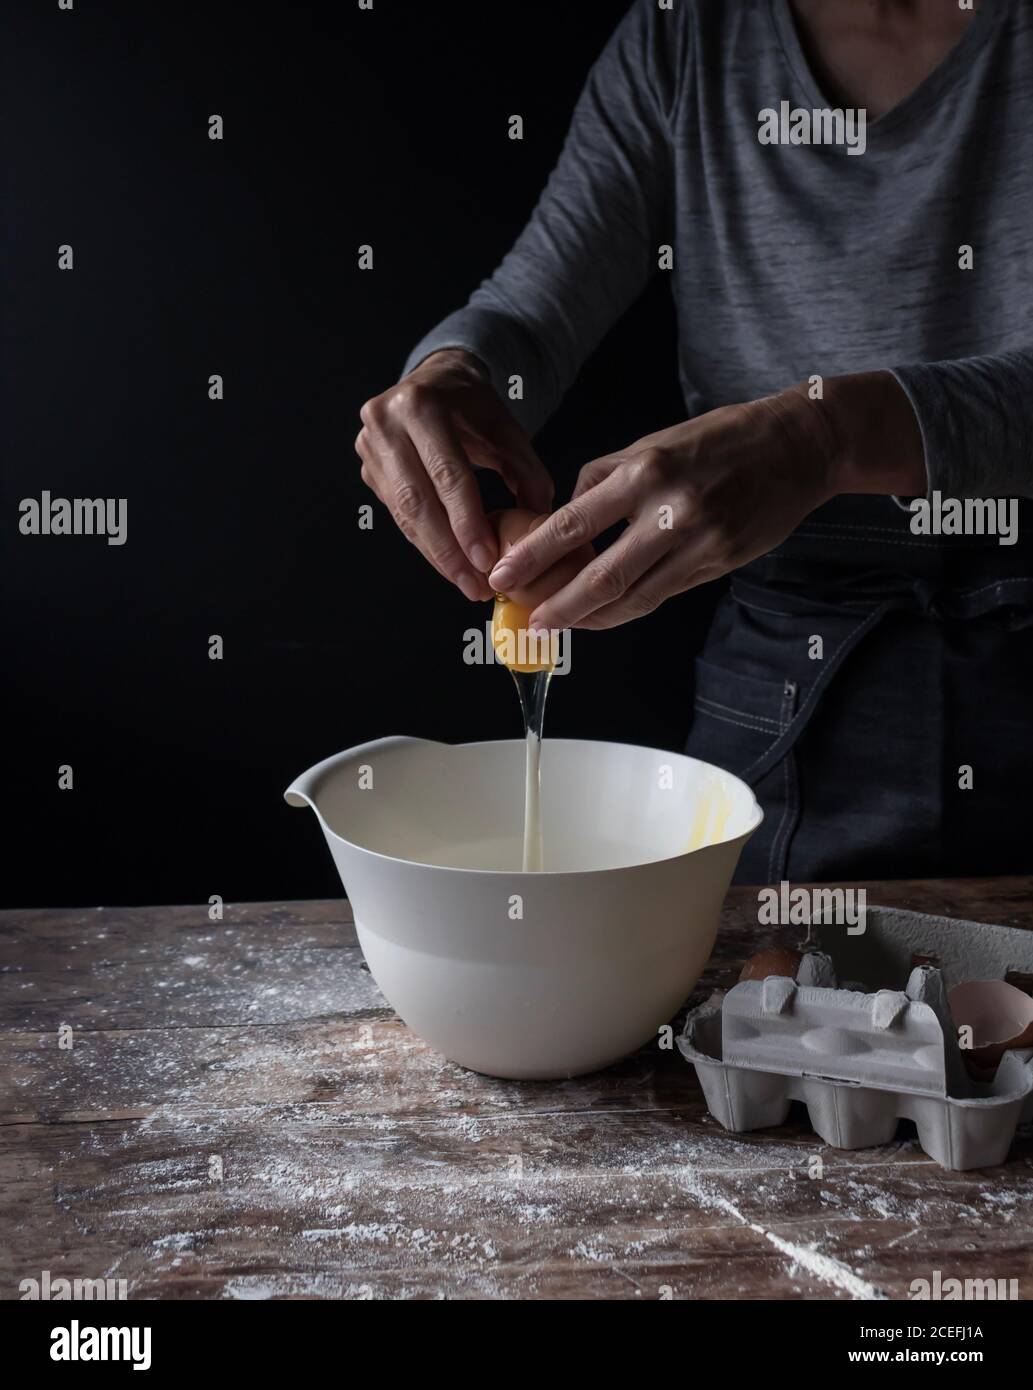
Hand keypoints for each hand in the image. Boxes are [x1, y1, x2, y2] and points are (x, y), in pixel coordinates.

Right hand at [356, 349, 553, 600]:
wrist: (435, 379)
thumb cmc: (472, 405)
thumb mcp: (506, 427)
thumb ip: (526, 470)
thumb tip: (541, 518)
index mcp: (421, 404)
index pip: (447, 474)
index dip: (467, 522)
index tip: (487, 561)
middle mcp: (385, 424)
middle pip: (417, 501)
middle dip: (448, 551)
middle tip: (475, 585)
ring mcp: (370, 448)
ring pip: (403, 515)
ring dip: (436, 555)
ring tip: (466, 583)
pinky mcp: (367, 469)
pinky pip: (397, 516)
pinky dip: (425, 543)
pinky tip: (448, 564)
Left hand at [486, 373, 925, 630]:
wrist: (799, 447)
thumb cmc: (723, 439)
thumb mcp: (657, 440)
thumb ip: (607, 475)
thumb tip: (568, 512)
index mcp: (645, 469)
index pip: (574, 521)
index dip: (534, 556)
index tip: (503, 574)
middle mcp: (670, 508)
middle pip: (600, 574)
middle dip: (558, 604)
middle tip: (528, 621)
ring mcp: (697, 541)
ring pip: (632, 596)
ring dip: (591, 617)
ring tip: (561, 625)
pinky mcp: (717, 563)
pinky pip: (661, 594)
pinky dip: (628, 608)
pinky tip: (604, 615)